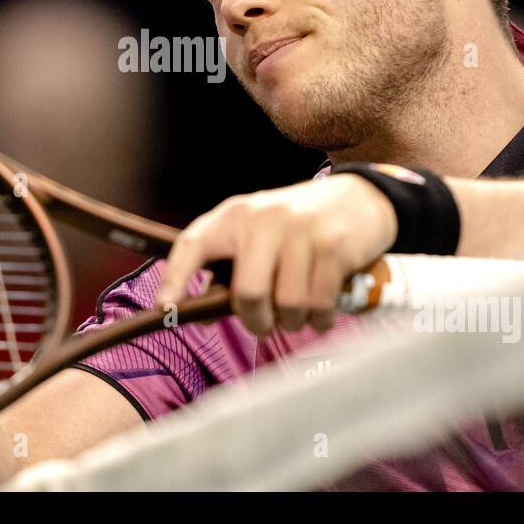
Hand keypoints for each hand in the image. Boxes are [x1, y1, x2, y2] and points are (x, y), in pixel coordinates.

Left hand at [156, 174, 396, 336]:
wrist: (360, 199)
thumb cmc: (299, 227)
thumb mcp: (259, 235)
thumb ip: (230, 269)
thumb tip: (201, 314)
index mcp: (235, 216)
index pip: (193, 245)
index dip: (175, 279)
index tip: (164, 310)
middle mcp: (263, 219)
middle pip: (248, 294)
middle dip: (257, 321)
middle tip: (266, 323)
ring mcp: (300, 231)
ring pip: (287, 305)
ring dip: (293, 322)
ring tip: (299, 310)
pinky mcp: (333, 247)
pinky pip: (319, 305)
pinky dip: (319, 319)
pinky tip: (321, 310)